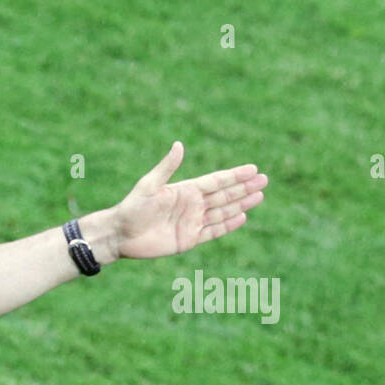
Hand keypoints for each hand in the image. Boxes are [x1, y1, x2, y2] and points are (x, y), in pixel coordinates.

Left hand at [111, 141, 267, 259]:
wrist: (119, 235)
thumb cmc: (131, 208)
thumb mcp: (149, 185)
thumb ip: (167, 168)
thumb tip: (179, 144)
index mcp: (185, 190)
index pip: (216, 181)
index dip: (234, 176)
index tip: (253, 169)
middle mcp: (191, 205)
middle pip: (224, 195)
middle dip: (244, 188)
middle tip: (264, 180)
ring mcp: (191, 222)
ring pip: (223, 212)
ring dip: (241, 204)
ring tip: (260, 196)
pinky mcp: (188, 239)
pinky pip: (213, 231)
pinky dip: (228, 224)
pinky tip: (243, 217)